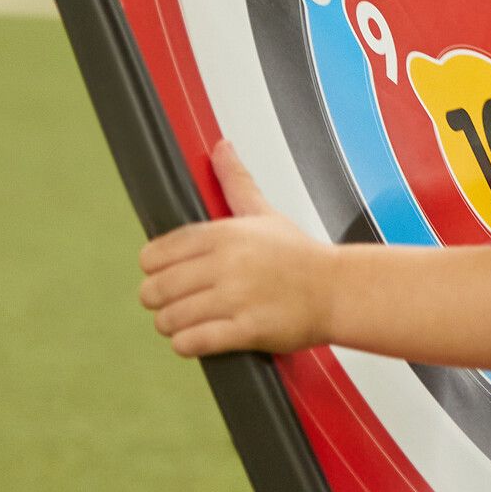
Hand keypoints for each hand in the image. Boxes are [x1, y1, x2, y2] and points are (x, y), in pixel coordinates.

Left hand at [137, 140, 335, 357]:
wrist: (337, 290)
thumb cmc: (299, 255)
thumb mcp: (264, 212)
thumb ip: (235, 181)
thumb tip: (220, 147)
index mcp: (224, 234)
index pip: (158, 252)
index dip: (152, 268)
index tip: (162, 274)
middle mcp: (227, 264)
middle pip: (157, 288)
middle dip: (157, 299)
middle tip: (169, 303)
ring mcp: (237, 298)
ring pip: (171, 317)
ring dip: (171, 324)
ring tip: (183, 323)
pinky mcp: (247, 330)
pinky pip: (194, 342)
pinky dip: (187, 344)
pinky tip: (195, 340)